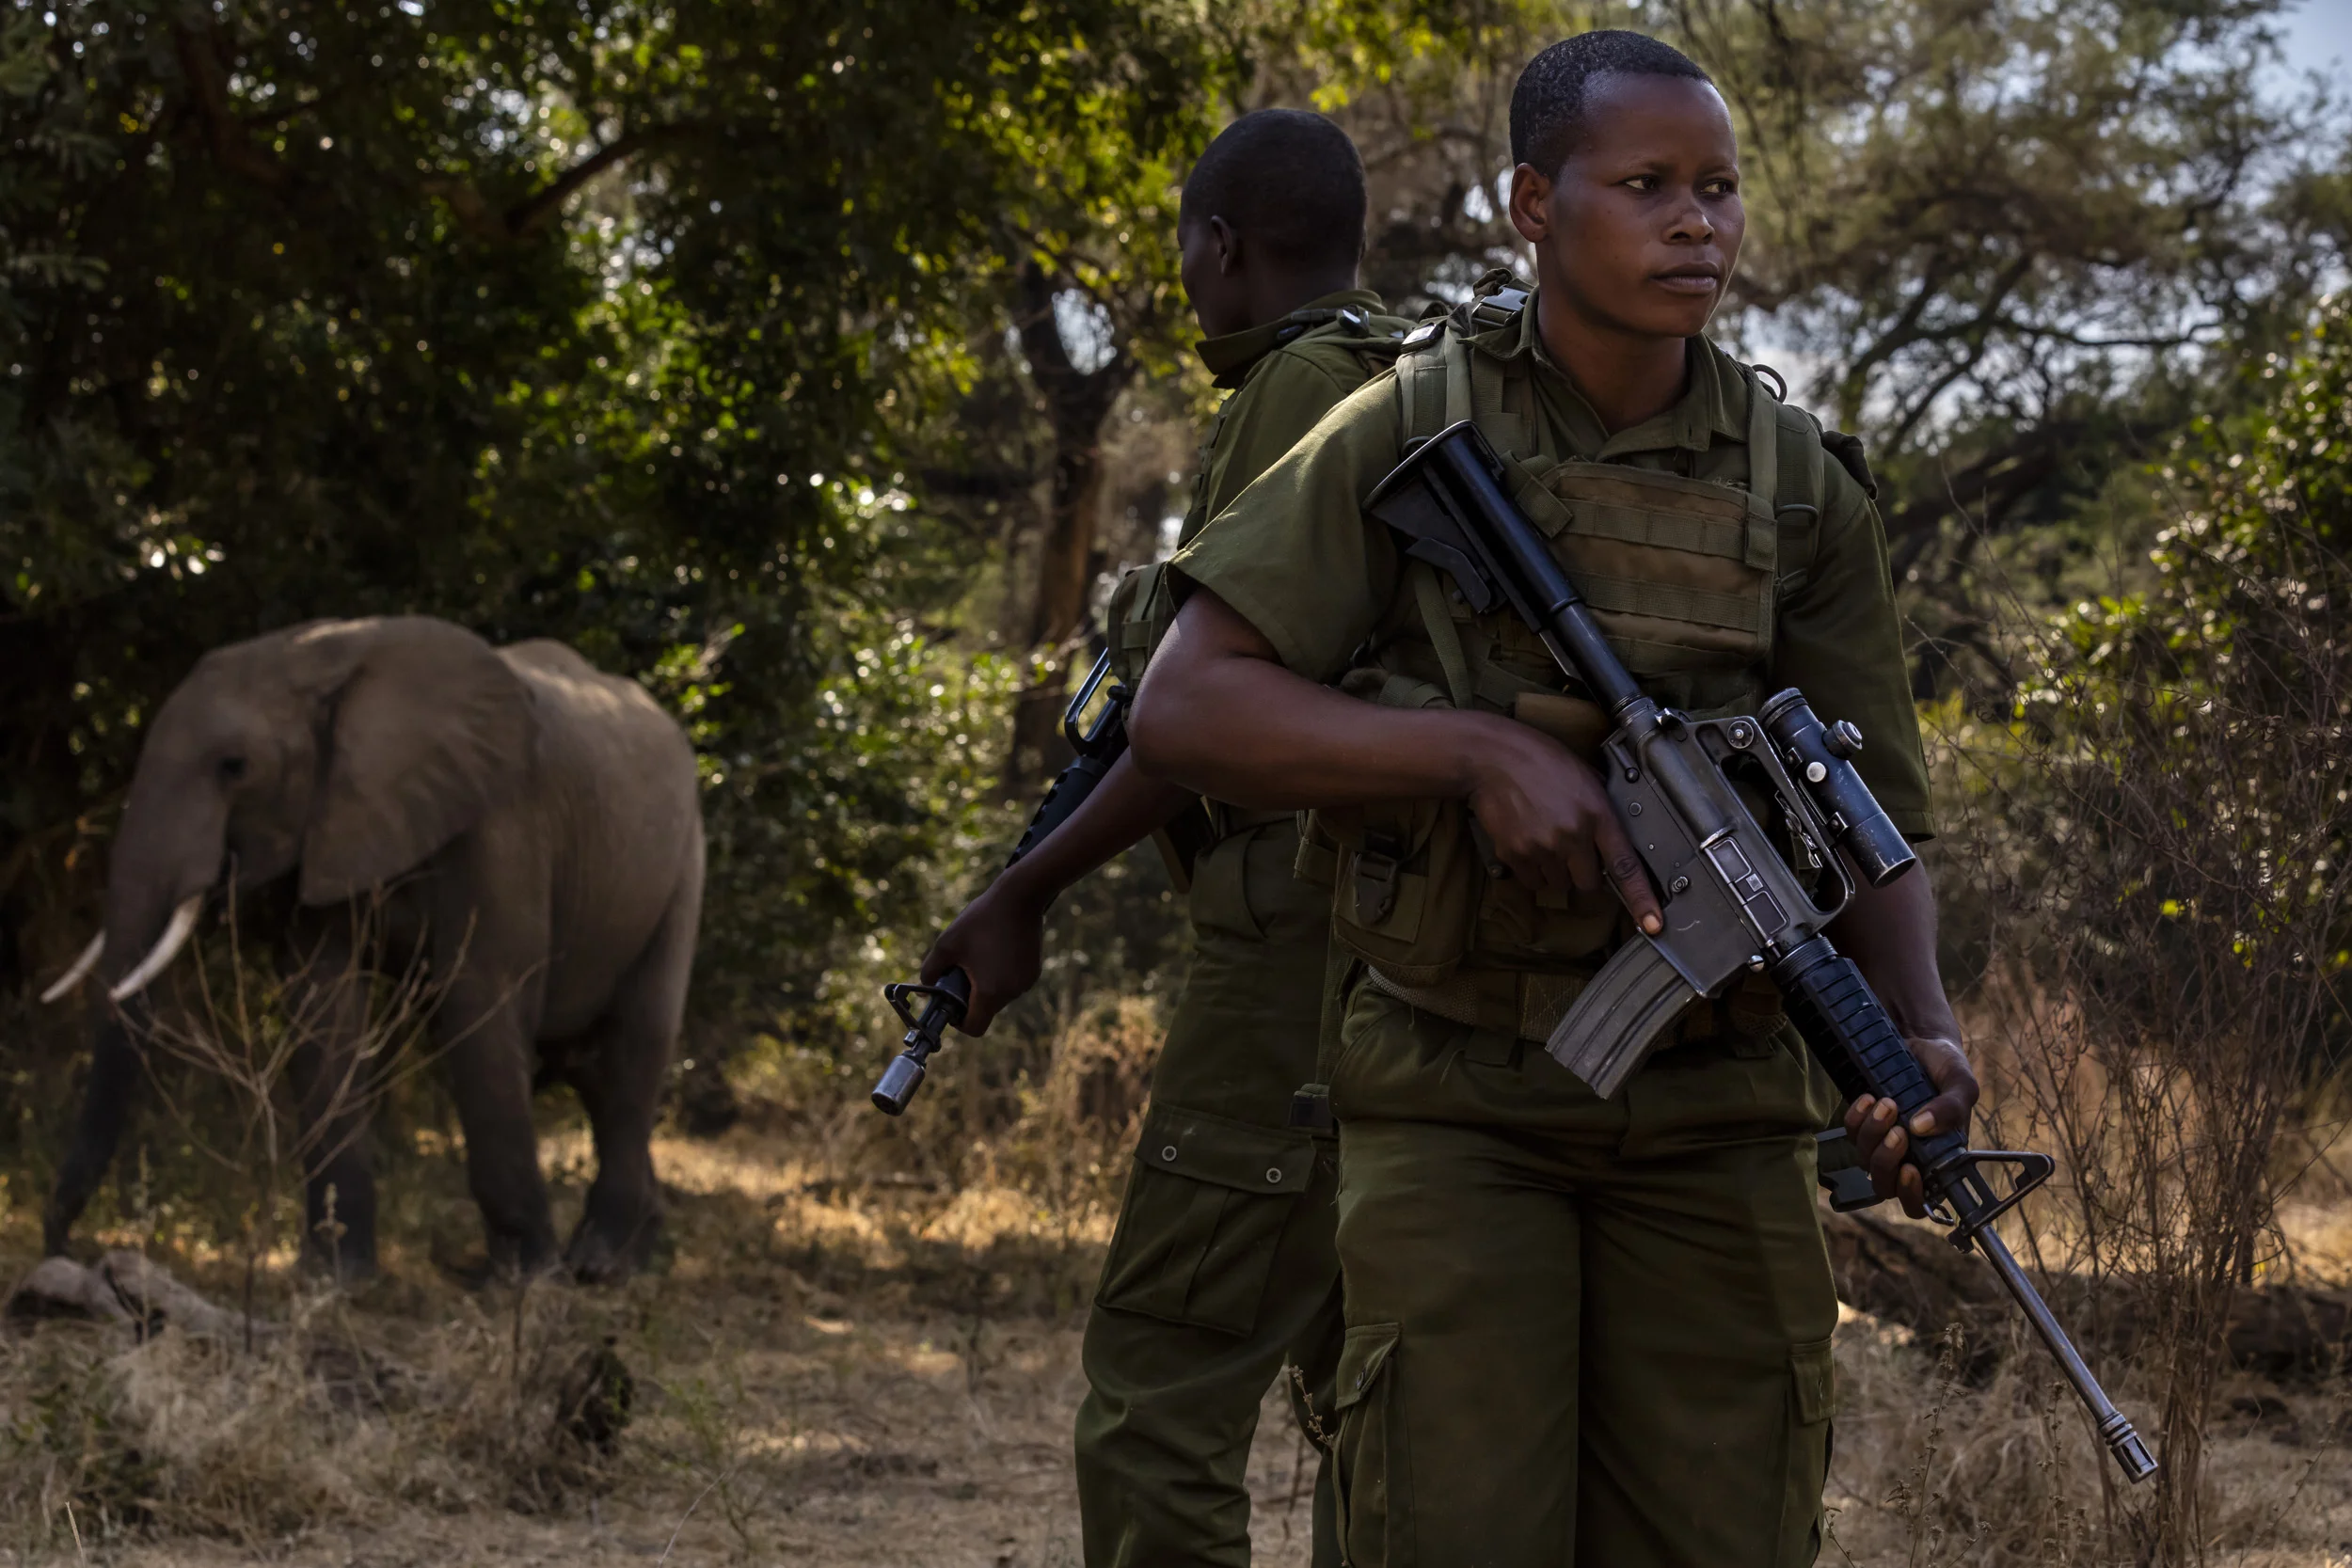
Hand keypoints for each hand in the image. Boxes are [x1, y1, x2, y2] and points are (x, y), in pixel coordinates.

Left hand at [919, 875, 1047, 1034]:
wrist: (1020, 896)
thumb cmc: (981, 919)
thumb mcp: (946, 944)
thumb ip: (930, 971)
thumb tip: (927, 988)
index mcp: (990, 992)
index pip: (974, 1027)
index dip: (960, 1022)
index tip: (953, 1003)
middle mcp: (1012, 992)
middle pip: (986, 1010)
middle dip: (971, 996)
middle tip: (962, 971)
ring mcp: (1026, 982)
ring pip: (999, 995)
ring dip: (987, 984)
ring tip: (980, 955)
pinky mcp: (1033, 971)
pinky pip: (1012, 982)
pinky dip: (1001, 974)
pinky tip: (996, 949)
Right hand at [1462, 719, 1662, 935]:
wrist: (1492, 758)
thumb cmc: (1540, 760)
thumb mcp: (1585, 777)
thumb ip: (1599, 811)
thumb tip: (1608, 838)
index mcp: (1597, 814)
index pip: (1625, 866)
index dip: (1641, 898)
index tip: (1653, 924)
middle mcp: (1572, 835)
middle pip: (1588, 884)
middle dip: (1582, 873)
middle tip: (1570, 849)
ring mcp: (1542, 848)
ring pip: (1557, 883)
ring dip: (1554, 870)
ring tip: (1542, 835)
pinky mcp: (1515, 854)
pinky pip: (1531, 881)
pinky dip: (1531, 869)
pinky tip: (1526, 838)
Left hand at [1843, 1036, 1979, 1217]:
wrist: (1922, 1044)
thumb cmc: (1946, 1069)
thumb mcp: (1960, 1084)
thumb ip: (1952, 1108)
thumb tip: (1922, 1128)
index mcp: (1937, 1161)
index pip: (1919, 1203)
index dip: (1911, 1195)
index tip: (1910, 1170)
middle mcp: (1909, 1158)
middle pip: (1885, 1185)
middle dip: (1887, 1160)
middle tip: (1898, 1131)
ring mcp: (1883, 1143)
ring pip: (1865, 1160)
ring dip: (1872, 1135)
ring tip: (1887, 1103)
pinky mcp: (1865, 1125)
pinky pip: (1850, 1133)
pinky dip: (1856, 1118)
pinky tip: (1869, 1098)